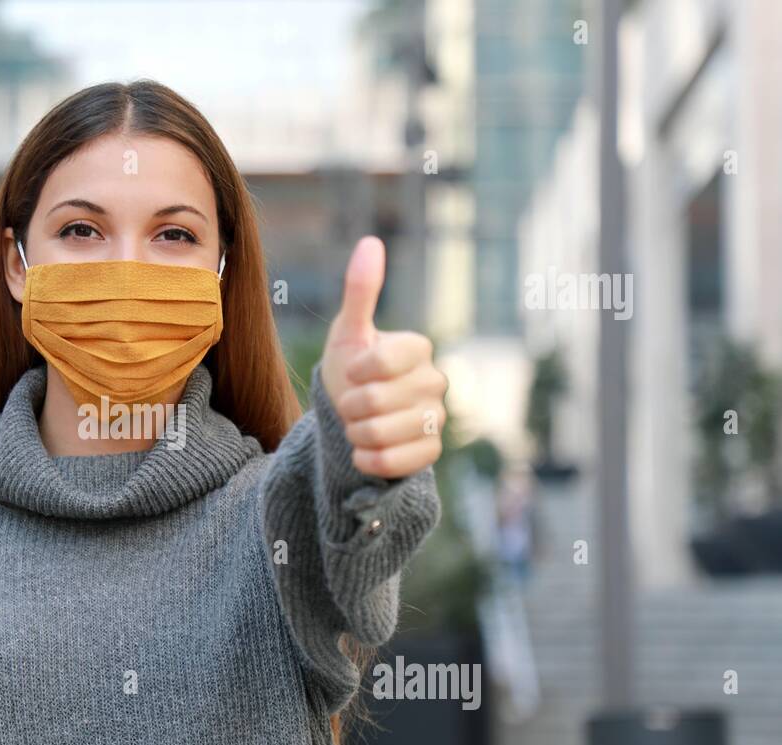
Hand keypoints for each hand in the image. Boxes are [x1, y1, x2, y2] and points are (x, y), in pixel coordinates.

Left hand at [320, 236, 447, 478]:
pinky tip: (364, 450)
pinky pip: (394, 462)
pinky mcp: (431, 452)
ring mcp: (436, 419)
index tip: (352, 373)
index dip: (355, 372)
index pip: (381, 361)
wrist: (351, 420)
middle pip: (377, 401)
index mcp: (418, 349)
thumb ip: (361, 291)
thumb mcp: (349, 332)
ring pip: (382, 433)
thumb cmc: (350, 371)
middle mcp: (435, 382)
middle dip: (350, 406)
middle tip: (352, 404)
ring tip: (359, 424)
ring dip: (356, 432)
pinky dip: (368, 459)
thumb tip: (372, 241)